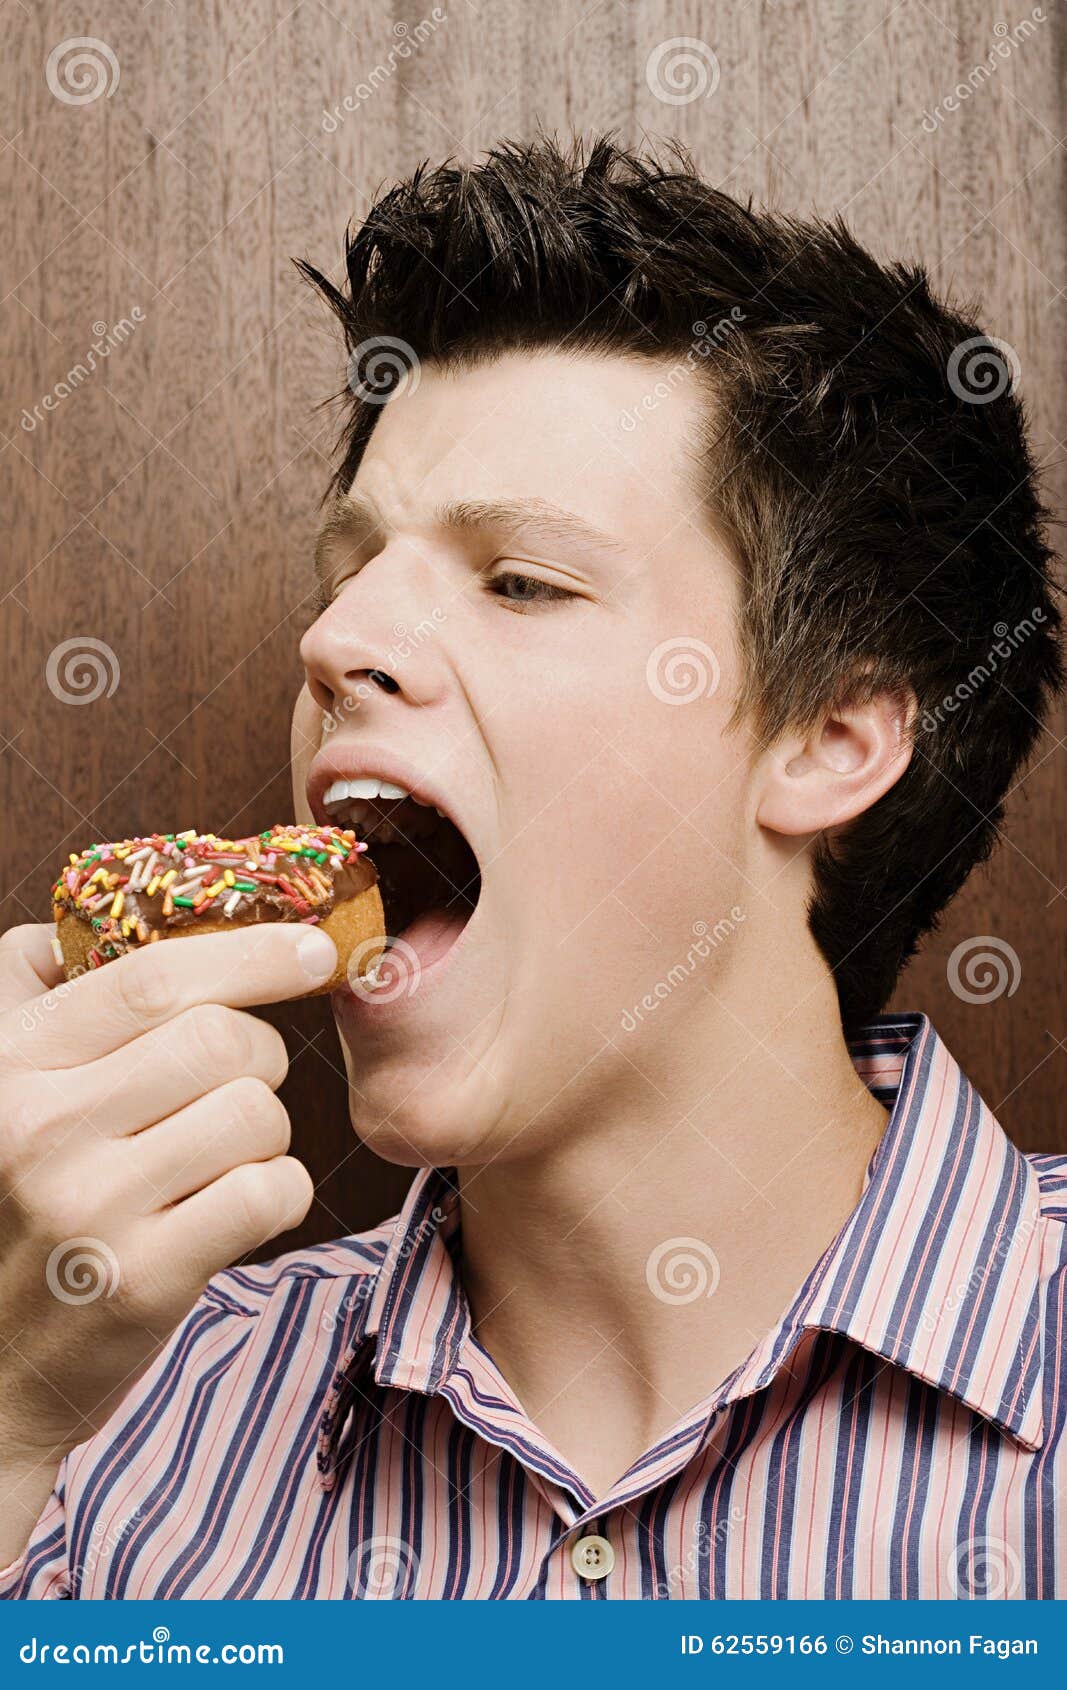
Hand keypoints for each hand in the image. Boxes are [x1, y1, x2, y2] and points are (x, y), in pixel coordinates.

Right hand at [0, 919, 336, 1562]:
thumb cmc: (11, 1212)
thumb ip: (30, 1002)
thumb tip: (87, 924)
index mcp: (8, 1066)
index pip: (151, 980)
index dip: (247, 953)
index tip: (310, 949)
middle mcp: (40, 1130)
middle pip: (221, 1040)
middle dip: (258, 1054)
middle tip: (236, 1086)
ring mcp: (91, 1209)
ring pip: (256, 1111)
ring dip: (264, 1129)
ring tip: (217, 1158)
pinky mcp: (145, 1280)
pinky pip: (270, 1190)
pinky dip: (278, 1191)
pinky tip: (236, 1207)